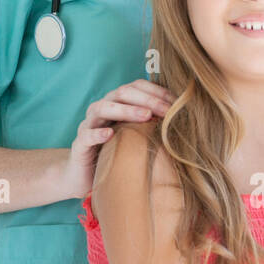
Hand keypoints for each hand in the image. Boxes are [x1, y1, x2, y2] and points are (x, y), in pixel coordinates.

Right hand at [64, 79, 174, 199]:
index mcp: (117, 104)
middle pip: (122, 93)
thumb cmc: (116, 154)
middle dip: (147, 99)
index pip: (136, 87)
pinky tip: (110, 134)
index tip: (176, 102)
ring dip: (126, 110)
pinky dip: (97, 133)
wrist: (85, 176)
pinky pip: (86, 135)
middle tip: (166, 110)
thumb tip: (184, 122)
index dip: (156, 91)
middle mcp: (102, 109)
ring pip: (102, 108)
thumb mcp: (136, 138)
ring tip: (145, 116)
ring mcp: (88, 125)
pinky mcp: (79, 144)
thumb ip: (152, 126)